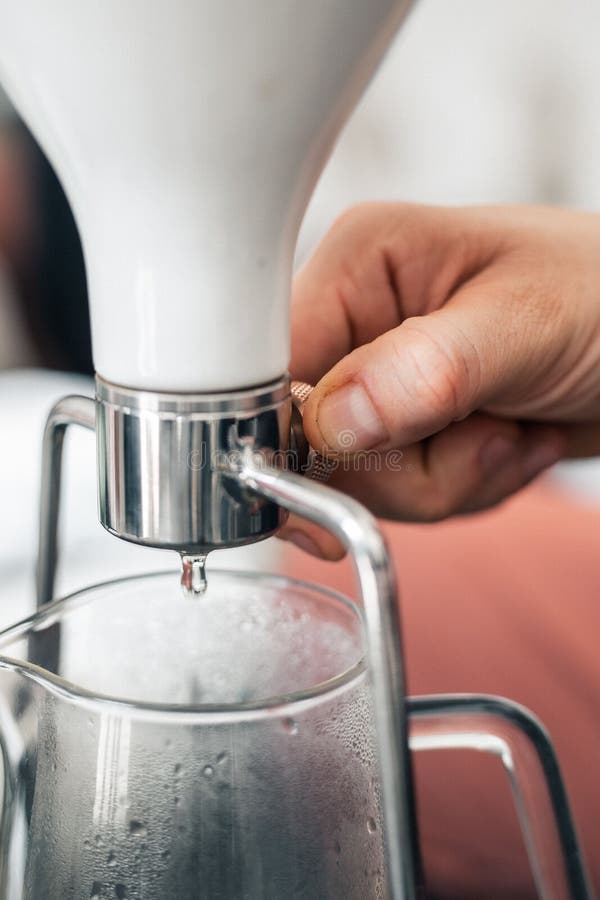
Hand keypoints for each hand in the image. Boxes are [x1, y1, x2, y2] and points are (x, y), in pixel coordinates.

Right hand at [283, 203, 599, 557]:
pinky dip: (463, 485)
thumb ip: (425, 372)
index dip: (284, 440)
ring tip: (508, 431)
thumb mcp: (522, 326)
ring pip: (359, 479)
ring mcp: (384, 378)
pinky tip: (509, 442)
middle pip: (311, 440)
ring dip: (444, 480)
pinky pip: (402, 492)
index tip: (314, 503)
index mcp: (363, 266)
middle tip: (481, 435)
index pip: (271, 365)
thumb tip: (330, 422)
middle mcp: (360, 321)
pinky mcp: (411, 423)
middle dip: (402, 467)